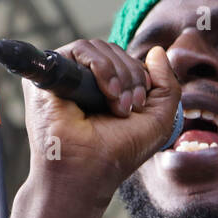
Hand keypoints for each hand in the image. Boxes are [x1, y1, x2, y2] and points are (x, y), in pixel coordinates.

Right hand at [21, 39, 180, 202]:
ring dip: (118, 74)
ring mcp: (67, 76)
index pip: (125, 59)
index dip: (139, 75)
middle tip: (130, 108)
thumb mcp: (158, 119)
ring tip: (118, 105)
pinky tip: (107, 93)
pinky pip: (80, 49)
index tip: (140, 104)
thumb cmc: (119, 152)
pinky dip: (101, 67)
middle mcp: (85, 80)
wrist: (88, 170)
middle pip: (113, 51)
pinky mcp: (51, 74)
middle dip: (131, 76)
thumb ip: (167, 84)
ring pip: (99, 47)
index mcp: (106, 88)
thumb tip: (157, 51)